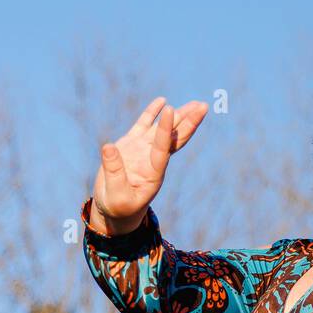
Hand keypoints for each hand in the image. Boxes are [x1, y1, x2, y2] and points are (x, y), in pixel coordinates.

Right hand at [91, 95, 209, 224]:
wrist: (115, 210)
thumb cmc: (118, 207)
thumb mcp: (117, 196)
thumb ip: (114, 172)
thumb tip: (109, 146)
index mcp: (153, 172)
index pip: (163, 146)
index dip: (166, 129)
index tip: (171, 111)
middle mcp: (153, 158)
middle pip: (174, 137)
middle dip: (189, 122)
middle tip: (203, 106)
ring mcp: (143, 150)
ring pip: (164, 129)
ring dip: (179, 116)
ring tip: (196, 103)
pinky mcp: (132, 146)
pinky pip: (144, 126)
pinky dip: (153, 113)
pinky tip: (162, 101)